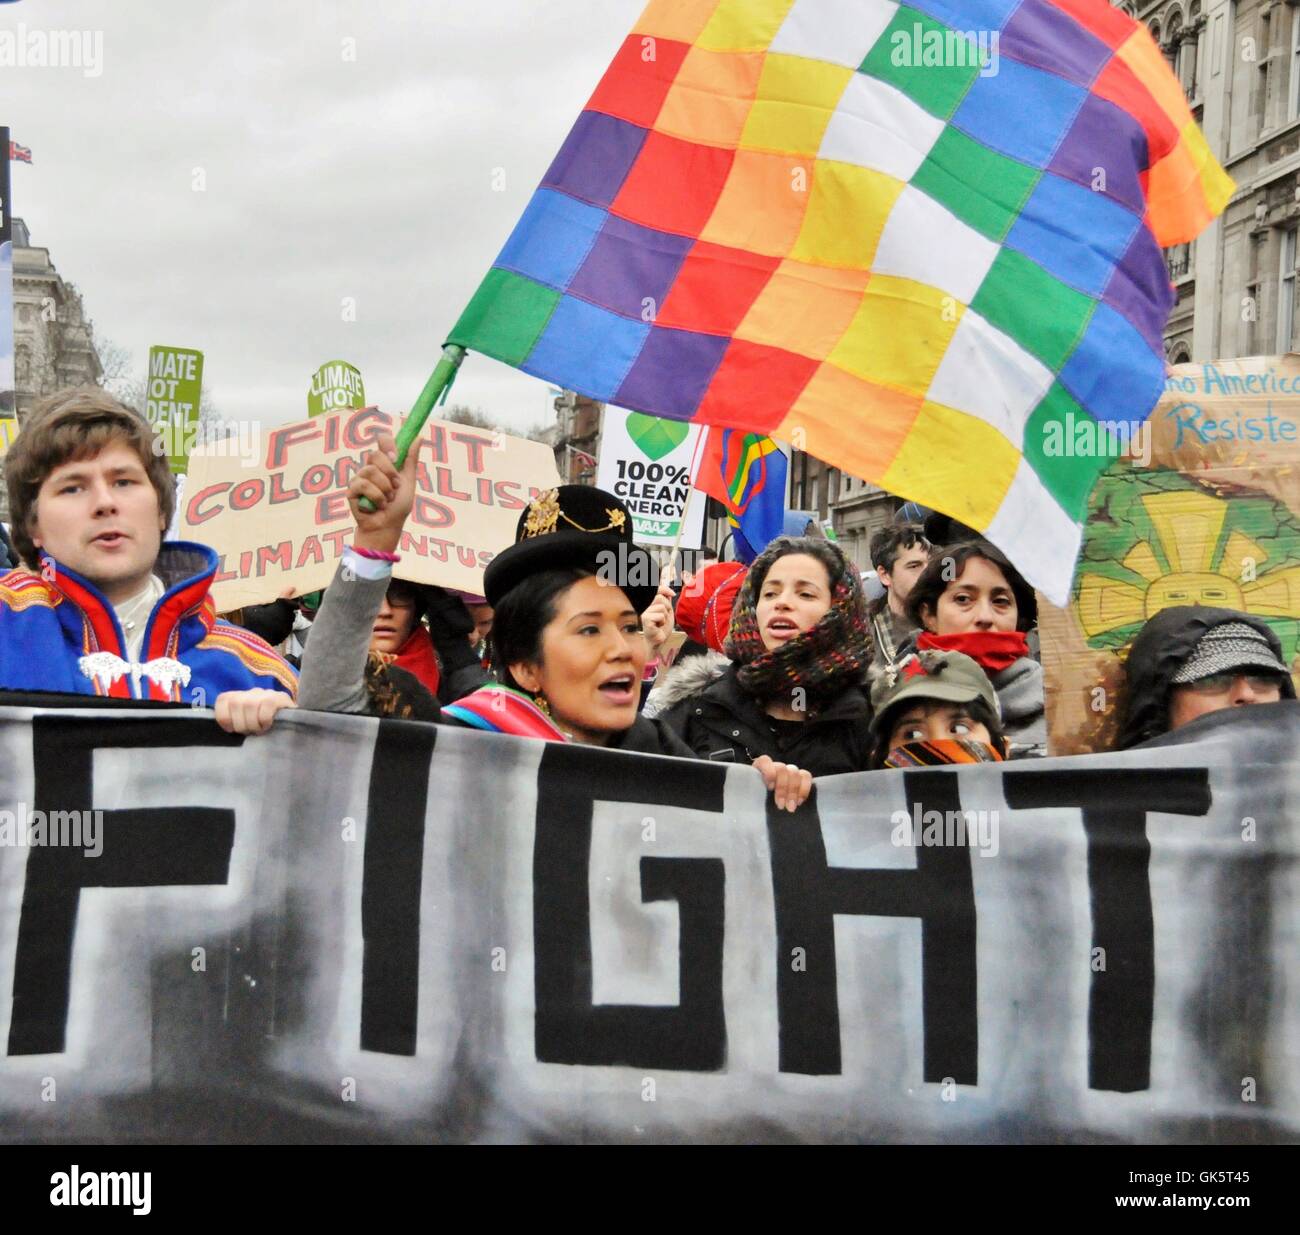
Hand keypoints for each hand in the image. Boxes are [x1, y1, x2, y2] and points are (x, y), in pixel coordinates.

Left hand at [215, 689, 295, 735]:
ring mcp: (266, 693)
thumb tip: (225, 730)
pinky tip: (268, 725)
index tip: (231, 730)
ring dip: (253, 723)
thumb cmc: (264, 729)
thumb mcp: (246, 726)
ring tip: (259, 731)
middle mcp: (251, 692)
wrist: (294, 726)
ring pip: (250, 704)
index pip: (223, 699)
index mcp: (239, 697)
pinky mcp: (280, 697)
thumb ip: (234, 724)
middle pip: (236, 703)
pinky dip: (265, 719)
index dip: (224, 717)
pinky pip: (267, 705)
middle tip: (249, 733)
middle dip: (241, 724)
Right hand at [349, 431, 419, 553]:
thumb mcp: (408, 482)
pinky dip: (375, 497)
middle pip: (375, 454)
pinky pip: (362, 485)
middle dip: (390, 473)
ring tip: (387, 500)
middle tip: (395, 486)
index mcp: (385, 463)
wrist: (387, 527)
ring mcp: (359, 478)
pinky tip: (377, 506)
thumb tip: (419, 437)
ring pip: (370, 470)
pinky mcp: (351, 490)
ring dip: (384, 489)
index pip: (382, 441)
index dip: (387, 444)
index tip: (395, 456)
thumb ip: (411, 460)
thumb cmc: (398, 507)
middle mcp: (370, 468)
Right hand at [641, 580, 675, 657]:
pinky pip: (660, 616)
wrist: (657, 641)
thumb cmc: (661, 627)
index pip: (657, 590)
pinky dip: (663, 622)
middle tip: (664, 617)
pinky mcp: (645, 619)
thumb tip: (669, 592)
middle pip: (660, 598)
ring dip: (665, 616)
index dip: (665, 589)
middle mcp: (644, 606)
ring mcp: (643, 612)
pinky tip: (658, 627)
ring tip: (660, 623)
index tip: (672, 594)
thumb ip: (666, 601)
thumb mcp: (666, 611)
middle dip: (667, 608)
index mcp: (648, 603)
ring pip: (661, 607)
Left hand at [753, 755, 811, 812]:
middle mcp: (775, 767)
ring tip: (790, 807)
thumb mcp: (749, 797)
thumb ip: (749, 794)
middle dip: (782, 788)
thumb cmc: (754, 801)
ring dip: (794, 791)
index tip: (770, 788)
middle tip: (780, 806)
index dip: (769, 772)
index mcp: (760, 768)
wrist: (763, 806)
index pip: (765, 761)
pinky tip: (799, 802)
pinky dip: (804, 789)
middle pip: (782, 769)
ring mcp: (788, 771)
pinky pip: (806, 776)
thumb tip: (743, 800)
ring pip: (795, 772)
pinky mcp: (800, 778)